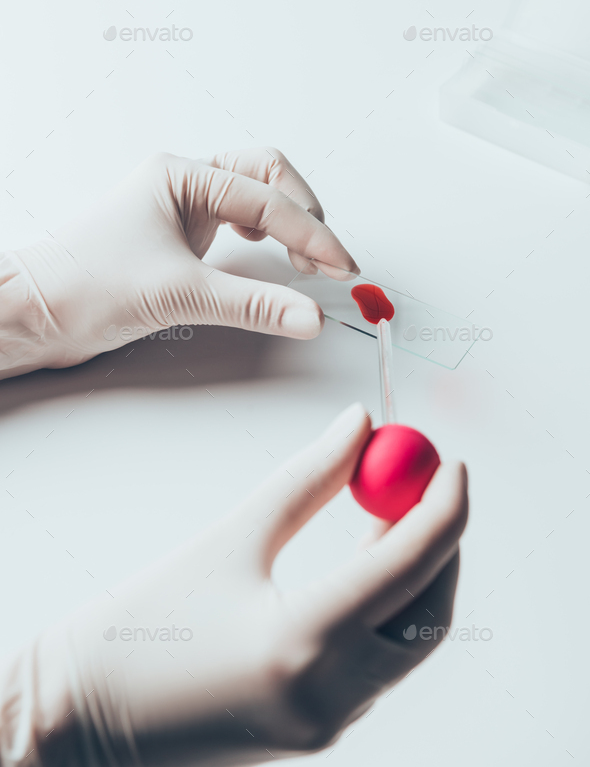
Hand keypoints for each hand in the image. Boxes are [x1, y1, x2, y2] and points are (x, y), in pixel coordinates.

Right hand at [7, 404, 467, 766]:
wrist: (87, 715)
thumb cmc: (142, 627)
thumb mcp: (233, 538)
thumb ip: (307, 479)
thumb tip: (358, 427)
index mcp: (304, 644)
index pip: (411, 564)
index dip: (443, 505)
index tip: (450, 462)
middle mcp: (330, 697)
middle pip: (428, 610)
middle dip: (440, 542)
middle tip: (427, 485)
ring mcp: (328, 723)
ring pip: (408, 641)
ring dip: (414, 574)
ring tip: (390, 513)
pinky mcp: (319, 728)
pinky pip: (378, 661)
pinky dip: (386, 608)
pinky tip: (365, 564)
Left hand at [11, 147, 358, 371]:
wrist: (38, 314)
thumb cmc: (83, 286)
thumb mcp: (179, 294)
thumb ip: (252, 304)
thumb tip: (307, 315)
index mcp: (180, 175)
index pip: (266, 199)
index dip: (311, 235)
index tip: (339, 268)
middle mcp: (184, 183)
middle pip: (268, 176)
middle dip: (305, 215)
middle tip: (328, 261)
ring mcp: (183, 208)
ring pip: (256, 195)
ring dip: (288, 222)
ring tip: (306, 260)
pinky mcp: (182, 236)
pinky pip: (239, 221)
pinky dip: (266, 235)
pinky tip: (270, 254)